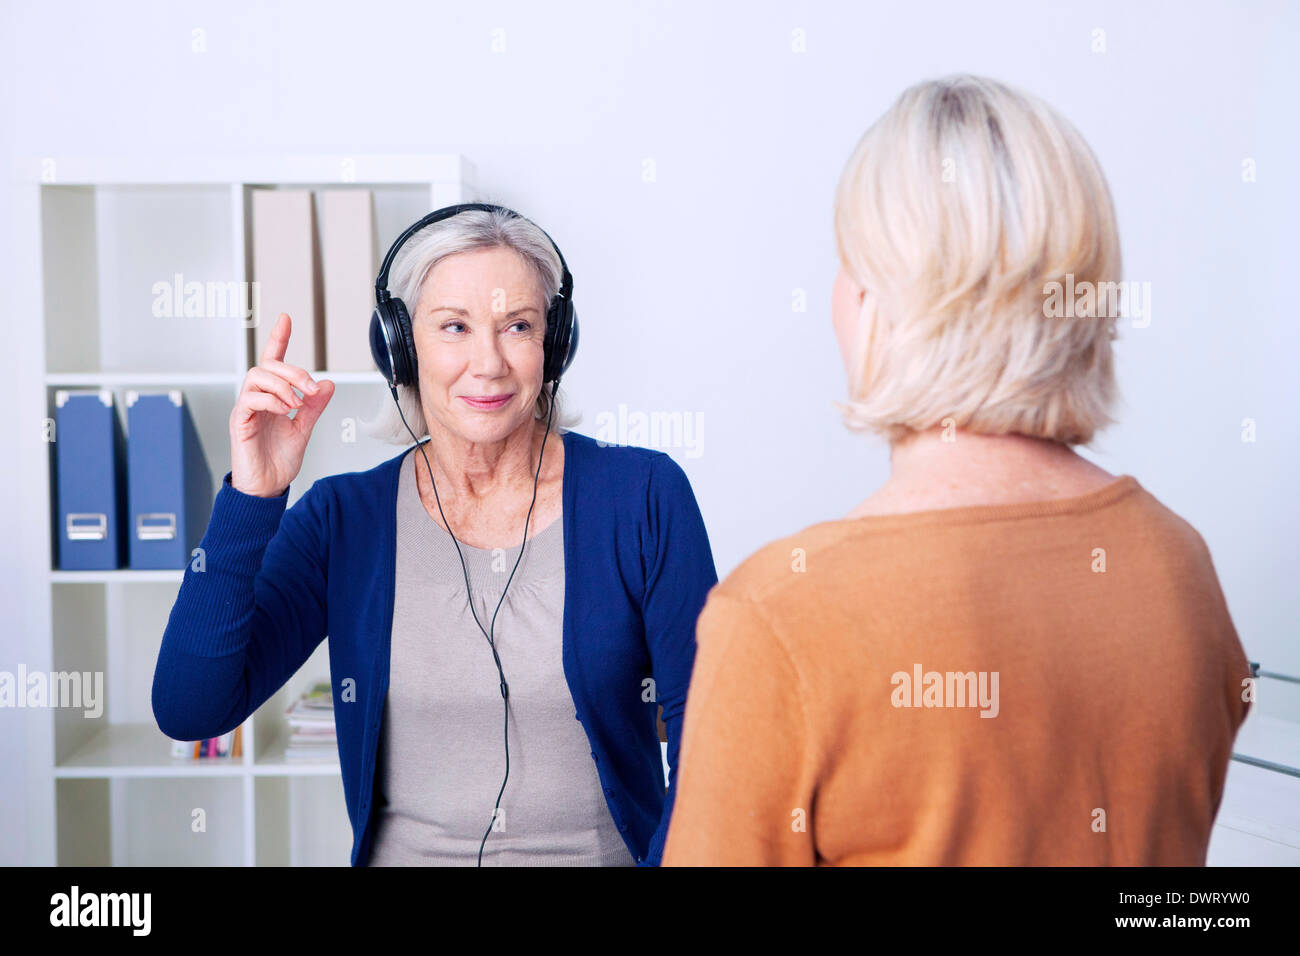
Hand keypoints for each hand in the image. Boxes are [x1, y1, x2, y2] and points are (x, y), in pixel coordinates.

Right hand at [229, 313, 334, 496]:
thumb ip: (314, 406)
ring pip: (256, 376)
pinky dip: (271, 400)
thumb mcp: (304, 429)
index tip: (286, 319)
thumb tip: (327, 384)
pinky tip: (285, 410)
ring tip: (297, 403)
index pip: (272, 361)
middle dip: (293, 370)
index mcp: (272, 397)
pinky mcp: (239, 422)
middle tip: (311, 388)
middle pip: (268, 365)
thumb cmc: (278, 460)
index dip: (278, 339)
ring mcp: (246, 409)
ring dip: (282, 384)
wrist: (267, 487)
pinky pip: (250, 399)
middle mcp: (257, 399)